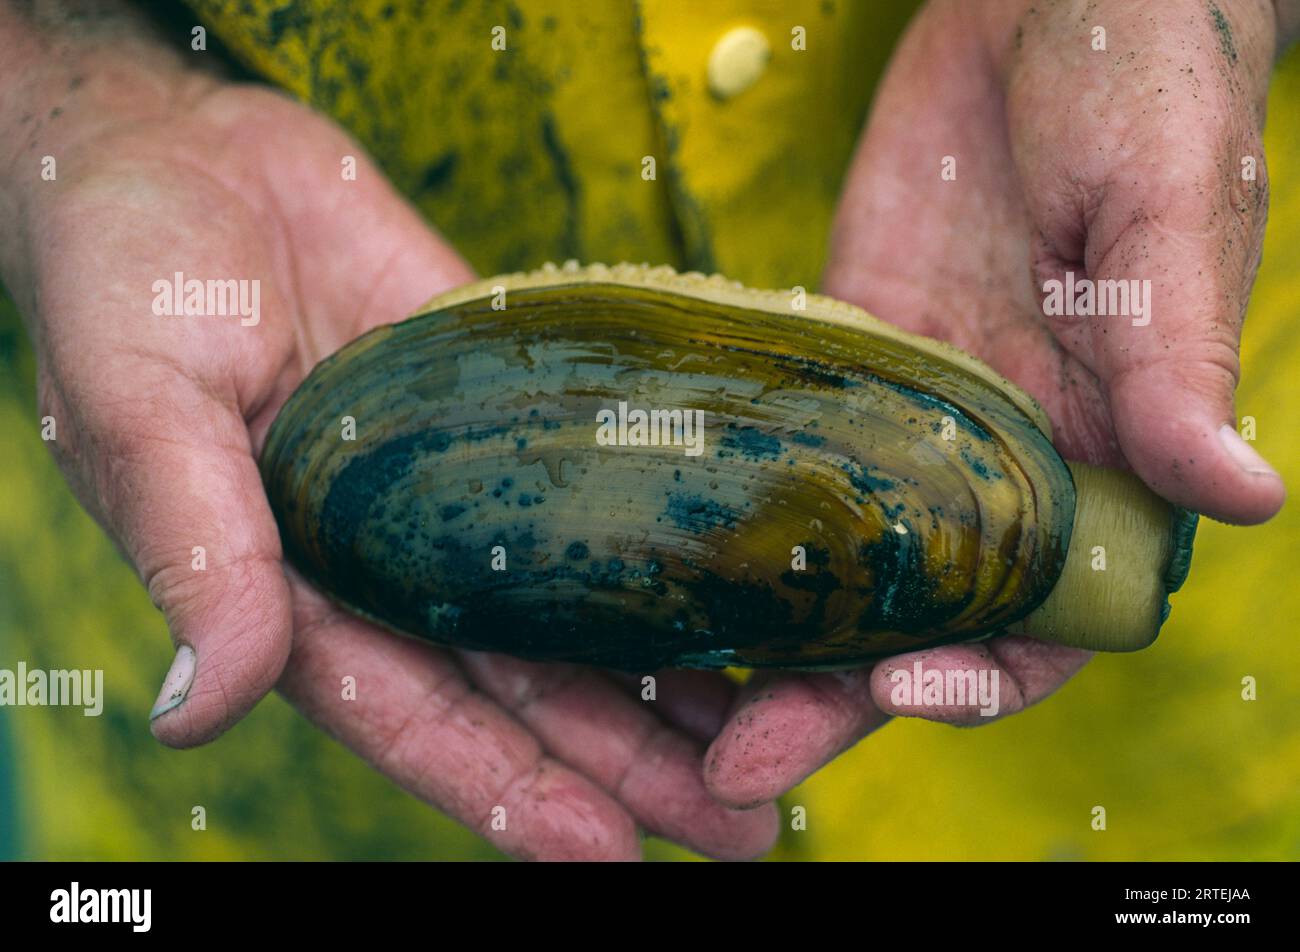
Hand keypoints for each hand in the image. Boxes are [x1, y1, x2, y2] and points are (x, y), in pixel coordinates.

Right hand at [0, 8, 775, 859]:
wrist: (183, 151)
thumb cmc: (123, 278)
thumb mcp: (140, 407)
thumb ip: (193, 550)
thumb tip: (197, 711)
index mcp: (296, 595)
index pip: (418, 719)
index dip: (510, 792)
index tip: (608, 851)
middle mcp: (391, 565)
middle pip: (527, 690)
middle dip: (630, 765)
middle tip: (745, 826)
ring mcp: (458, 492)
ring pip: (577, 607)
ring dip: (670, 675)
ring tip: (780, 726)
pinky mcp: (504, 408)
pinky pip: (594, 487)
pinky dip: (662, 538)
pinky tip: (737, 578)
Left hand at [702, 0, 1288, 807]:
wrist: (1047, 2)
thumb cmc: (1147, 89)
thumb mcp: (1170, 219)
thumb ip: (1179, 362)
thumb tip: (1243, 498)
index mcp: (1103, 457)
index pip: (1045, 615)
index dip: (978, 677)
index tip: (896, 696)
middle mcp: (999, 463)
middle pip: (915, 621)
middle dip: (832, 700)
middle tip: (736, 761)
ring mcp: (907, 418)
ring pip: (832, 565)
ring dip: (760, 638)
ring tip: (671, 697)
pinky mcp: (839, 358)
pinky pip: (779, 458)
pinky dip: (725, 525)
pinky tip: (655, 570)